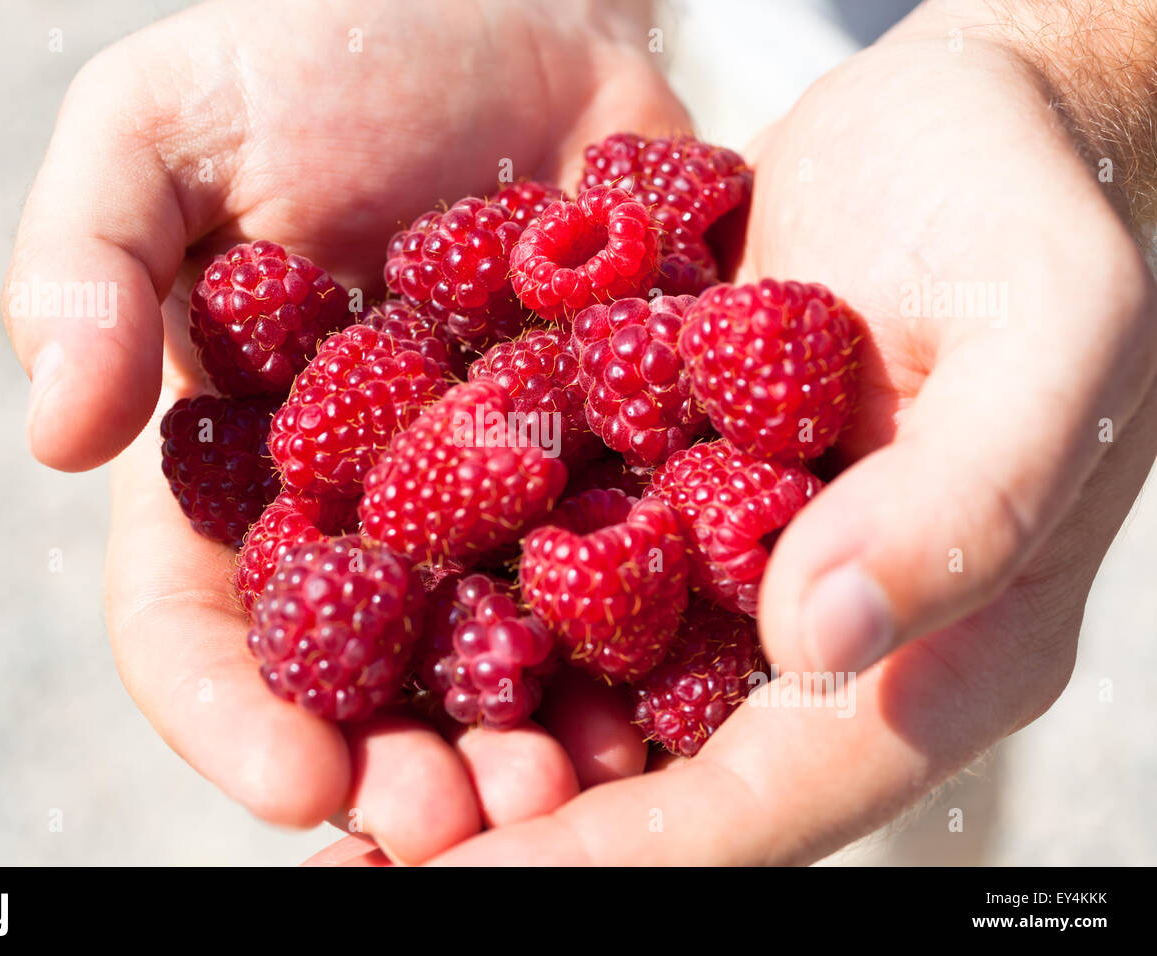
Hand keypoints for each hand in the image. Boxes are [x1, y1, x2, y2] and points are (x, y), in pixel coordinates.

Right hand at [2, 0, 690, 860]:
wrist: (519, 8)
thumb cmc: (326, 50)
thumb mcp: (168, 125)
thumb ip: (88, 260)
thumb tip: (58, 431)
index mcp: (242, 468)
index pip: (206, 630)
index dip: (235, 720)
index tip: (302, 782)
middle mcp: (370, 514)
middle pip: (372, 687)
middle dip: (410, 768)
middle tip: (470, 815)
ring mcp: (505, 501)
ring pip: (514, 661)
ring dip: (543, 741)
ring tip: (589, 782)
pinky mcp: (625, 460)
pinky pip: (643, 573)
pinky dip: (663, 643)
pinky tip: (697, 691)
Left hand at [429, 0, 1156, 863]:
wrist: (962, 121)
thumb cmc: (1027, 215)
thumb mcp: (1047, 338)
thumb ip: (960, 503)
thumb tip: (813, 647)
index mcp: (929, 651)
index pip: (760, 802)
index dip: (614, 854)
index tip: (465, 871)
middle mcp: (813, 633)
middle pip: (655, 773)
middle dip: (517, 818)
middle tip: (372, 831)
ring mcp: (728, 561)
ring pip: (590, 678)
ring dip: (471, 719)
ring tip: (340, 749)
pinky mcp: (665, 479)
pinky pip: (564, 555)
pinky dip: (475, 585)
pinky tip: (368, 592)